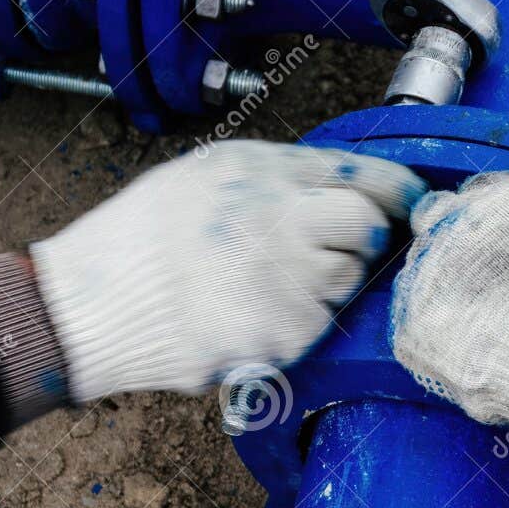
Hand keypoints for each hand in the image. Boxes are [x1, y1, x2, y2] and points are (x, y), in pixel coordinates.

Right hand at [31, 141, 424, 399]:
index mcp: (262, 173)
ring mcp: (285, 281)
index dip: (397, 190)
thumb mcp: (208, 174)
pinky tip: (248, 312)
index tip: (413, 200)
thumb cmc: (146, 236)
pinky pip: (317, 325)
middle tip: (327, 246)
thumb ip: (278, 176)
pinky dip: (295, 322)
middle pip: (367, 226)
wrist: (95, 305)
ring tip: (265, 281)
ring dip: (324, 281)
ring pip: (346, 279)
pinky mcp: (283, 334)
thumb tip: (350, 186)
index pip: (364, 175)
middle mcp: (281, 220)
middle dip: (361, 236)